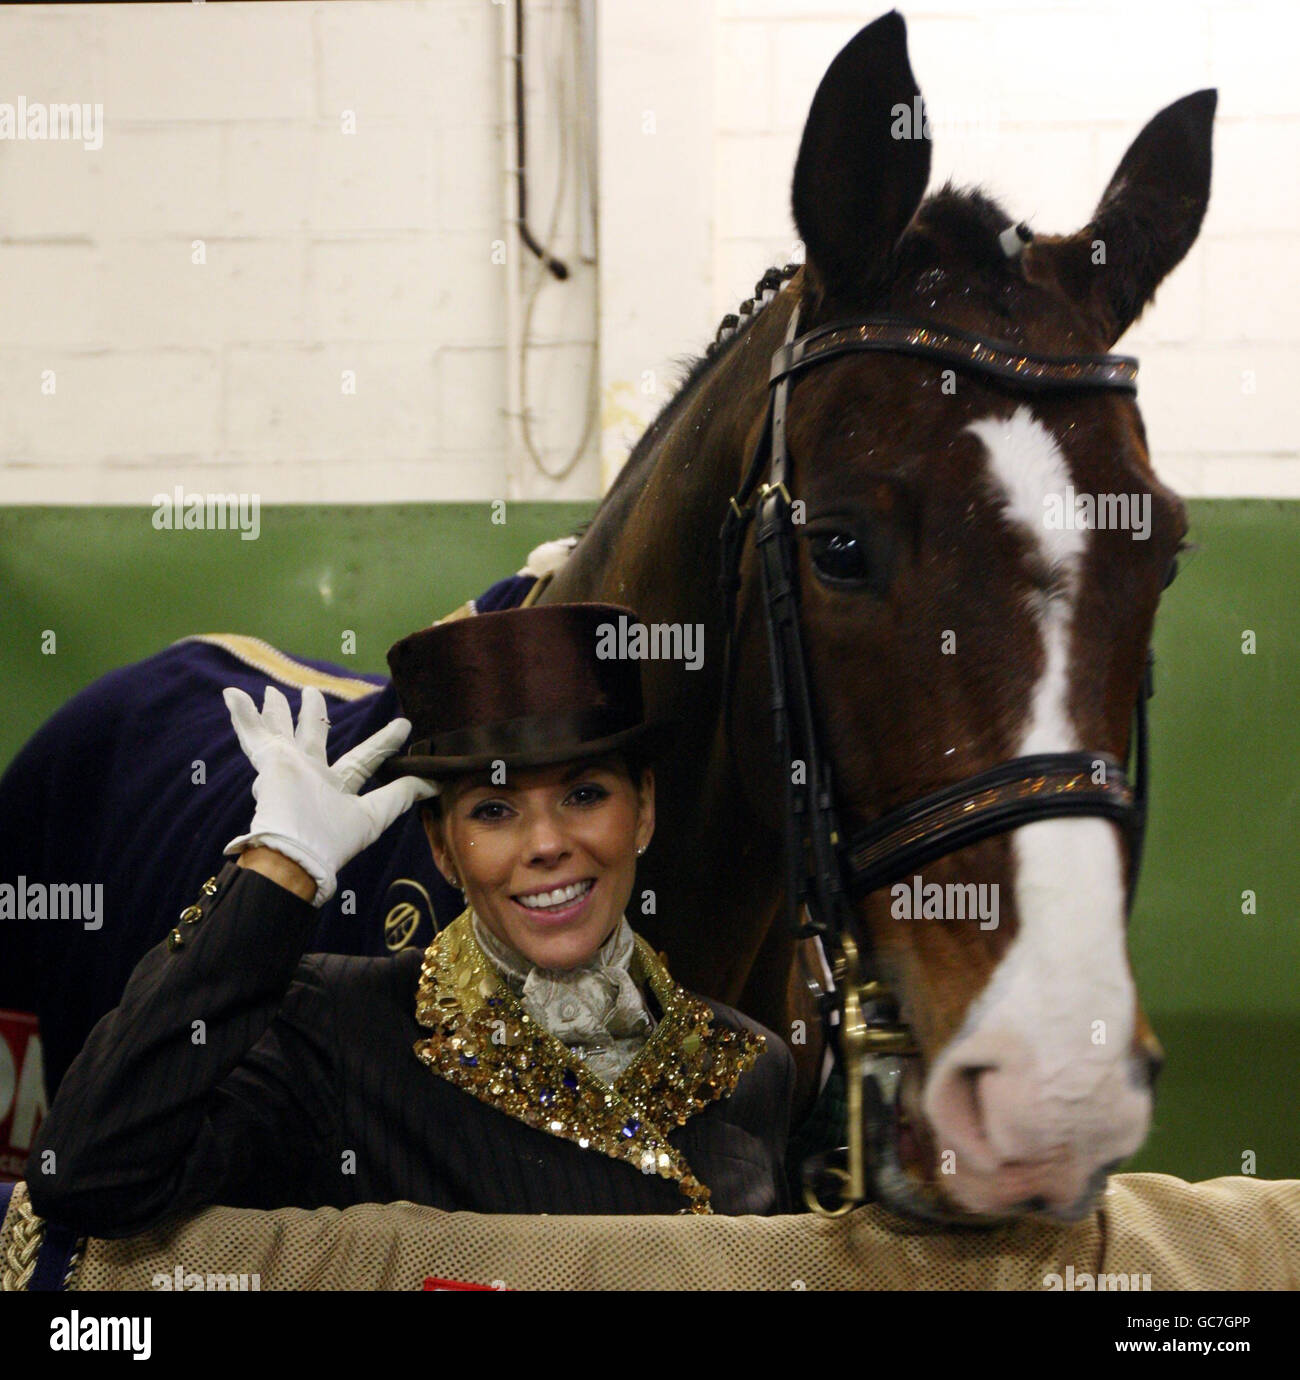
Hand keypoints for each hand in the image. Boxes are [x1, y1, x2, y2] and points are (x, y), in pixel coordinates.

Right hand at [221, 684, 437, 906]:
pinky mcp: (269, 762)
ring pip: (281, 731)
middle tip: (311, 692)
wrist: (298, 854)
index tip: (404, 726)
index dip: (384, 742)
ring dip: (275, 712)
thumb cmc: (334, 840)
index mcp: (337, 787)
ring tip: (269, 691)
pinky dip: (243, 716)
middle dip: (312, 716)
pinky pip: (253, 735)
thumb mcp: (375, 814)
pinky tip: (233, 694)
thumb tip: (434, 782)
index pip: (364, 758)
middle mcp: (311, 775)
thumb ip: (401, 795)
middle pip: (312, 737)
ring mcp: (289, 767)